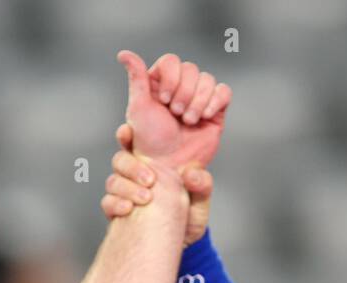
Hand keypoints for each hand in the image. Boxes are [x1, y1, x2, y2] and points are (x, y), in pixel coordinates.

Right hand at [102, 123, 214, 245]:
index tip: (127, 132)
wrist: (179, 246)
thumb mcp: (201, 200)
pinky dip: (116, 204)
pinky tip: (128, 209)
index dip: (127, 135)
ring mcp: (124, 193)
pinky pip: (107, 203)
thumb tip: (191, 174)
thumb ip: (202, 184)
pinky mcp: (117, 212)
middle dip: (132, 167)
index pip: (135, 143)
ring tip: (146, 199)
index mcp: (154, 164)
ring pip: (113, 181)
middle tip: (150, 180)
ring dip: (127, 187)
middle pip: (120, 160)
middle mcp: (135, 175)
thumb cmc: (190, 217)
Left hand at [117, 50, 231, 174]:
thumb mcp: (138, 107)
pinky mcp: (215, 111)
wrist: (169, 167)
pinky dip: (215, 101)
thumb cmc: (150, 141)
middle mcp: (180, 88)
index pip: (172, 61)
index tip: (164, 101)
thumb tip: (123, 53)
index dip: (171, 78)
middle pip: (191, 68)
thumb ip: (136, 78)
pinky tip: (205, 116)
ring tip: (188, 121)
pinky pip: (224, 91)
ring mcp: (199, 99)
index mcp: (160, 83)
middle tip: (175, 114)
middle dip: (184, 93)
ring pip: (208, 79)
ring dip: (198, 101)